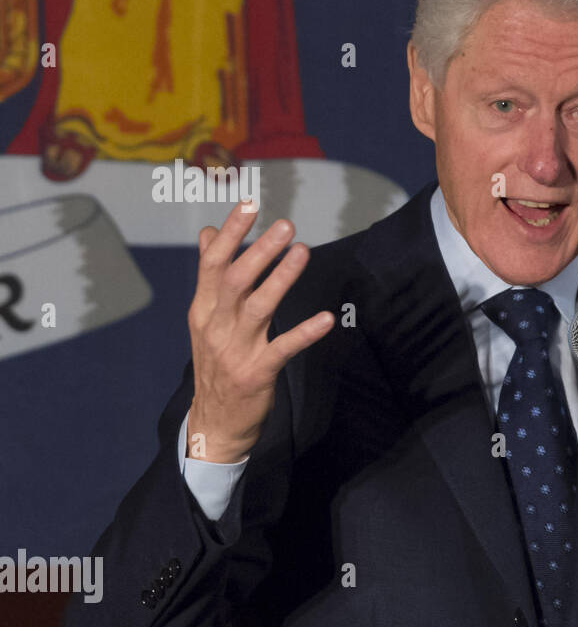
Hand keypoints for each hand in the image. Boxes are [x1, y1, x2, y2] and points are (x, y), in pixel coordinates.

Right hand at [186, 203, 333, 463]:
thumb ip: (211, 277)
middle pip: (235, 280)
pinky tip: (326, 318)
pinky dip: (304, 332)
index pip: (212, 263)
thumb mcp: (205, 319)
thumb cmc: (216, 363)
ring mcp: (236, 350)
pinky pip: (283, 348)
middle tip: (286, 225)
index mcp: (203, 310)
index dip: (231, 233)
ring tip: (302, 252)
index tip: (249, 204)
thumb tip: (209, 233)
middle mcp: (215, 326)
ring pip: (257, 307)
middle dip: (259, 250)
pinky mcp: (257, 373)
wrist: (212, 422)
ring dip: (281, 278)